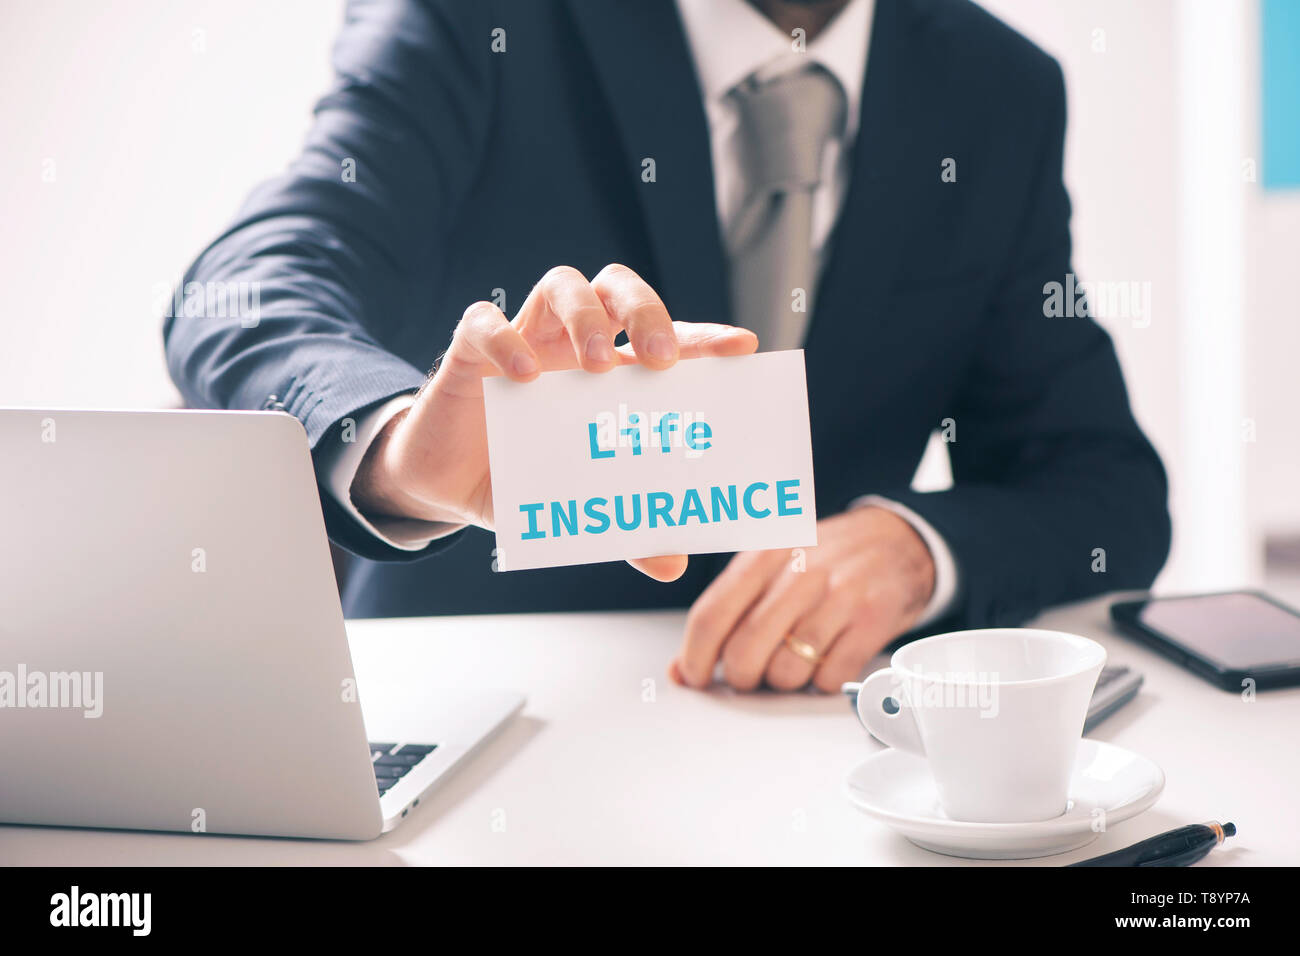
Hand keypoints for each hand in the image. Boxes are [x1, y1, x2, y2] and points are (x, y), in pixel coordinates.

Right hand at [350, 263, 757, 581]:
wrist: (446, 485)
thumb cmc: (523, 476)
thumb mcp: (575, 501)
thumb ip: (624, 526)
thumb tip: (673, 563)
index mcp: (611, 372)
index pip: (667, 338)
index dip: (705, 337)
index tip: (743, 348)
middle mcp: (571, 343)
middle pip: (616, 288)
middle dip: (646, 311)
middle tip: (659, 358)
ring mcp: (523, 339)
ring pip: (561, 284)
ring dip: (586, 315)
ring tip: (598, 363)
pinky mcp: (470, 352)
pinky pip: (484, 323)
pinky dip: (505, 339)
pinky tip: (523, 375)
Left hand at [670, 507, 935, 690]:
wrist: (897, 541)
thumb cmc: (823, 561)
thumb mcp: (768, 570)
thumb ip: (724, 614)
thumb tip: (681, 670)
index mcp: (762, 555)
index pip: (711, 616)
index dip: (695, 657)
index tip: (695, 677)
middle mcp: (798, 572)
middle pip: (744, 652)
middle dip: (742, 678)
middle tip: (752, 675)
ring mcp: (837, 595)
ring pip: (786, 671)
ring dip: (785, 681)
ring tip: (796, 660)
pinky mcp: (872, 619)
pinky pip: (831, 678)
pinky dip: (824, 681)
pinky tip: (828, 658)